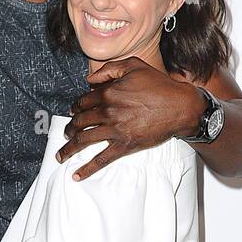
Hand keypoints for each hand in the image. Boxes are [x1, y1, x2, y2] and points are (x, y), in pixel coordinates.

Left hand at [56, 56, 201, 179]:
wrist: (179, 106)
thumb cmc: (159, 85)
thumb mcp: (134, 66)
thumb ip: (109, 70)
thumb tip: (89, 80)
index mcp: (108, 92)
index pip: (83, 102)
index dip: (75, 107)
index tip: (72, 113)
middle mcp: (108, 111)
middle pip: (80, 122)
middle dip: (69, 129)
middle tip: (66, 133)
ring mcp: (115, 130)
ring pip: (84, 141)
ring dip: (69, 149)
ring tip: (61, 155)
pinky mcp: (124, 145)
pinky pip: (101, 159)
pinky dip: (87, 169)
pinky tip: (76, 175)